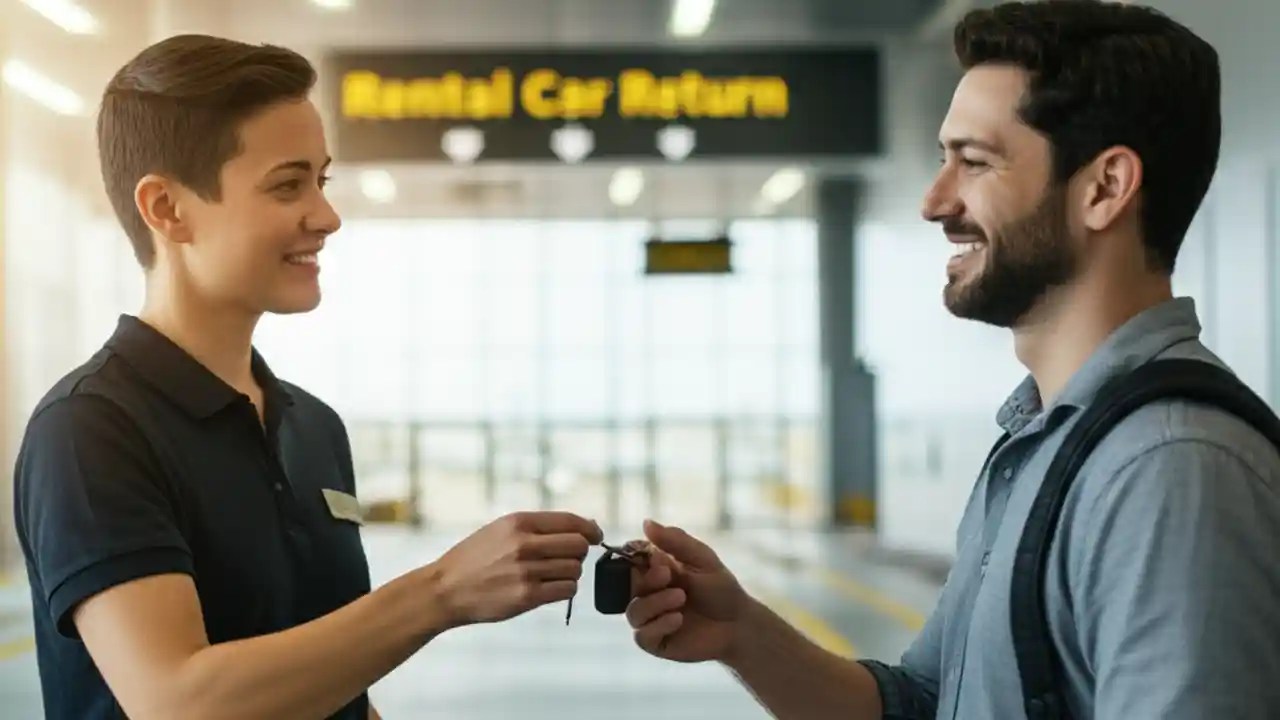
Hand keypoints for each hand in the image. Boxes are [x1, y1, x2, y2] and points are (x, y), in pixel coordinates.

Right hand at [428, 510, 602, 627]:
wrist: (445, 589)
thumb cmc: (475, 558)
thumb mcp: (501, 529)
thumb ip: (539, 527)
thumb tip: (586, 527)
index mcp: (519, 522)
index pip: (571, 521)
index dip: (590, 529)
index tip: (595, 536)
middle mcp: (524, 544)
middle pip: (578, 545)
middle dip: (579, 552)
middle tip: (566, 559)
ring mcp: (526, 571)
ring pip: (575, 569)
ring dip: (570, 573)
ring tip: (550, 575)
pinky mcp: (526, 596)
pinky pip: (567, 590)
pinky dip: (564, 589)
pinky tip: (548, 588)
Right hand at [625, 519, 748, 663]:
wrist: (739, 624)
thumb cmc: (721, 590)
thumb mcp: (702, 559)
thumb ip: (676, 541)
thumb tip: (646, 522)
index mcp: (656, 572)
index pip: (630, 562)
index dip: (632, 557)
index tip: (652, 556)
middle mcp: (649, 595)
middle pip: (627, 587)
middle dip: (646, 580)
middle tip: (667, 574)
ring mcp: (651, 620)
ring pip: (634, 612)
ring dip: (655, 603)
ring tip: (681, 598)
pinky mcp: (656, 642)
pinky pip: (642, 635)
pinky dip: (658, 625)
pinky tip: (678, 620)